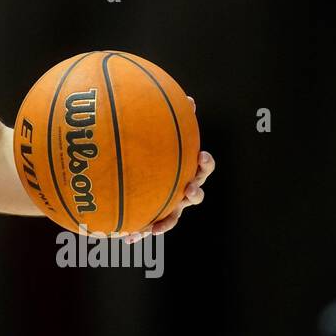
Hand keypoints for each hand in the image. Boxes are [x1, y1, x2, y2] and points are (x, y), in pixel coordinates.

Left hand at [123, 95, 214, 243]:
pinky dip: (141, 232)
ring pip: (173, 216)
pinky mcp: (153, 217)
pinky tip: (129, 237)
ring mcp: (170, 206)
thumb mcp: (159, 133)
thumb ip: (173, 119)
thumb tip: (188, 98)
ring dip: (168, 222)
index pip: (203, 166)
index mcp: (188, 169)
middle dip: (194, 193)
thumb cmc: (153, 150)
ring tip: (158, 227)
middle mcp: (183, 190)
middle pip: (195, 194)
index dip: (206, 163)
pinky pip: (148, 226)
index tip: (201, 156)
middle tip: (190, 189)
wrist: (136, 174)